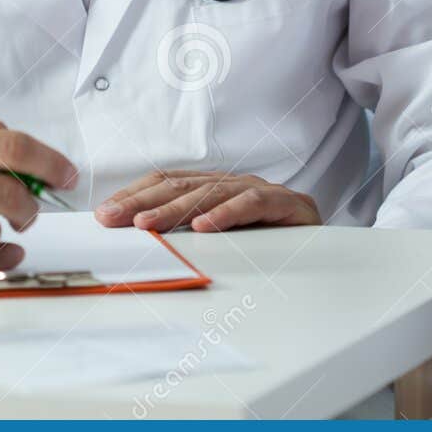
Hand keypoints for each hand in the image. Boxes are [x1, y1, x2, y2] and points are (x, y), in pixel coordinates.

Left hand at [96, 170, 319, 231]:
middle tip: (113, 218)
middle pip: (182, 186)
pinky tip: (204, 227)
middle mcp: (233, 183)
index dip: (135, 194)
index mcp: (214, 188)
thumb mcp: (218, 239)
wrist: (328, 250)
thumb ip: (184, 234)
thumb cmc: (269, 245)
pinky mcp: (287, 204)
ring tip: (148, 224)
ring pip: (211, 194)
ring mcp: (260, 190)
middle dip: (143, 202)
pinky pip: (252, 204)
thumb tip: (136, 238)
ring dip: (175, 210)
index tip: (104, 214)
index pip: (167, 182)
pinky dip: (226, 214)